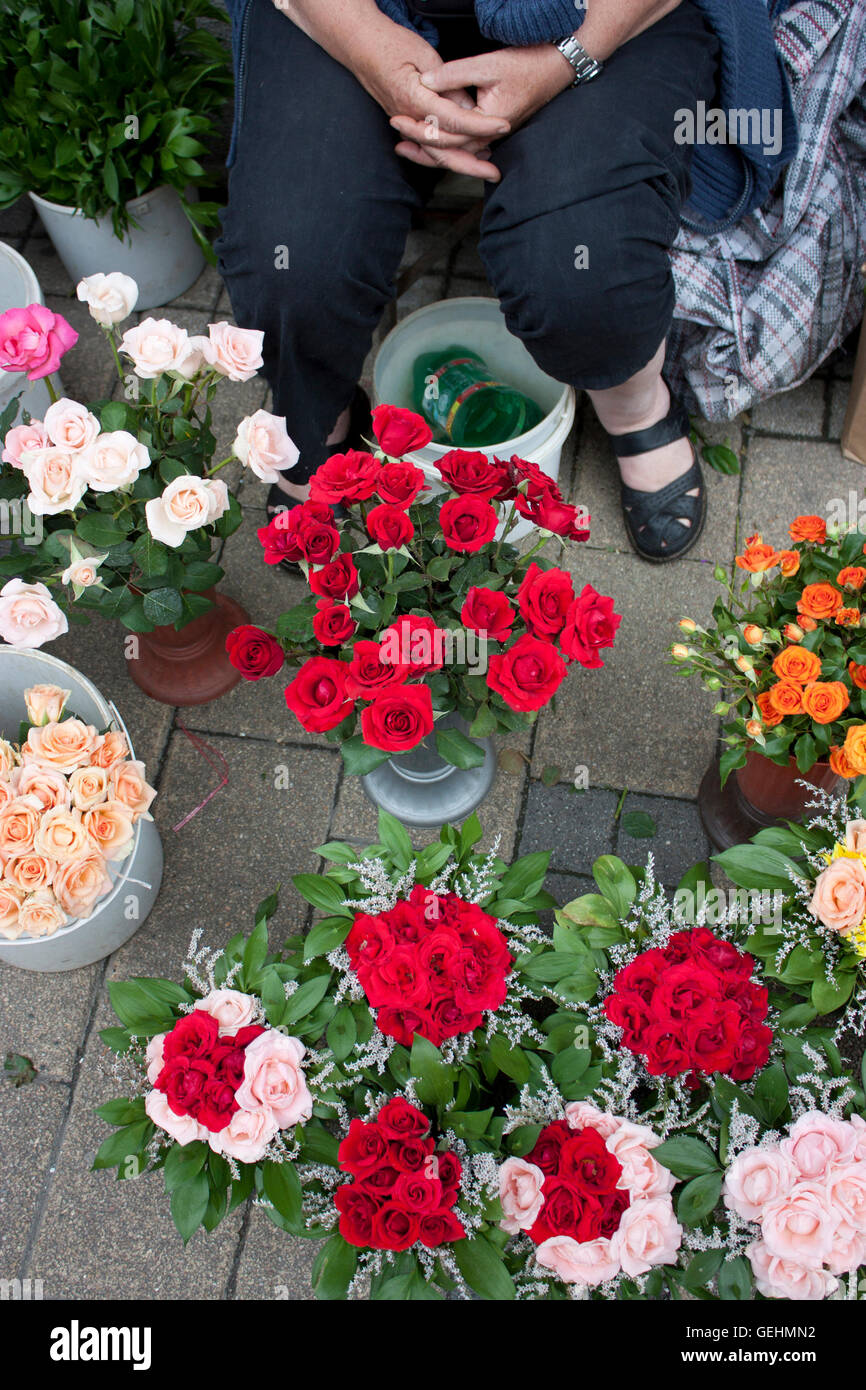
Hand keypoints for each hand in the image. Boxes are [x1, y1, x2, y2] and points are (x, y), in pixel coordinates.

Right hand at [354, 25, 508, 178]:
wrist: (360, 46)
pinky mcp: (405, 123)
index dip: (480, 125)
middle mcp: (408, 117)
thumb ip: (448, 85)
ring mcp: (404, 123)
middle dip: (471, 165)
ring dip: (460, 164)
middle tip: (495, 174)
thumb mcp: (426, 55)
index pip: (454, 119)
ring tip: (484, 169)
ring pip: (434, 154)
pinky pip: (426, 147)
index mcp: (414, 99)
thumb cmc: (391, 44)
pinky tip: (463, 159)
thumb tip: (469, 109)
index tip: (502, 127)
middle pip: (443, 150)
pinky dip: (444, 156)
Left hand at [390, 44, 572, 166]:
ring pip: (457, 152)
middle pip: (450, 153)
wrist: (555, 68)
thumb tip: (424, 82)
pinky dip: (447, 144)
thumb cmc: (526, 63)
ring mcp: (492, 136)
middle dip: (422, 149)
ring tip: (407, 147)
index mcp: (486, 124)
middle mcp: (489, 137)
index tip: (398, 120)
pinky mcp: (491, 130)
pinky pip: (466, 145)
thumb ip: (454, 74)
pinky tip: (433, 140)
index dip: (420, 130)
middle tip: (397, 142)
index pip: (448, 137)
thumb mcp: (487, 64)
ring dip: (432, 151)